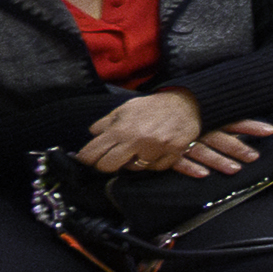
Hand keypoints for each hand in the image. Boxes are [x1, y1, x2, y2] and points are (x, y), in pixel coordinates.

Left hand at [77, 92, 247, 176]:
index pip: (92, 154)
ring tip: (137, 151)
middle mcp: (136, 141)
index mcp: (120, 129)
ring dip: (132, 162)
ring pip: (133, 168)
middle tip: (110, 160)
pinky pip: (155, 168)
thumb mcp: (125, 109)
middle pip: (107, 166)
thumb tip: (92, 134)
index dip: (86, 159)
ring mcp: (155, 149)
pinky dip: (153, 162)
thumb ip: (105, 122)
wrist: (186, 103)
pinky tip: (154, 152)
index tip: (87, 159)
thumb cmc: (152, 106)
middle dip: (105, 164)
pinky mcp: (172, 154)